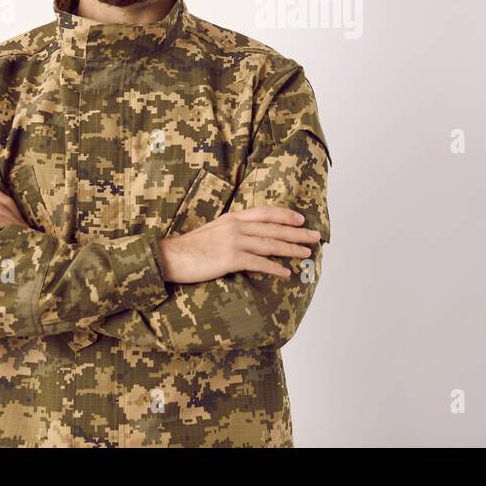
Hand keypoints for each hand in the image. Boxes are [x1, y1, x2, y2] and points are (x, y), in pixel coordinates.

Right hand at [155, 206, 320, 283]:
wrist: (169, 257)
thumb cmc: (189, 248)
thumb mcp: (212, 231)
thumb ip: (231, 230)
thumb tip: (249, 237)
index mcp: (232, 218)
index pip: (265, 213)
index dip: (285, 216)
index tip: (301, 220)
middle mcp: (235, 226)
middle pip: (273, 228)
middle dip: (297, 232)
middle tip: (316, 236)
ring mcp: (233, 242)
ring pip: (270, 244)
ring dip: (291, 249)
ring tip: (306, 253)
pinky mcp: (230, 259)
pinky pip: (258, 263)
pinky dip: (274, 268)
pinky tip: (285, 273)